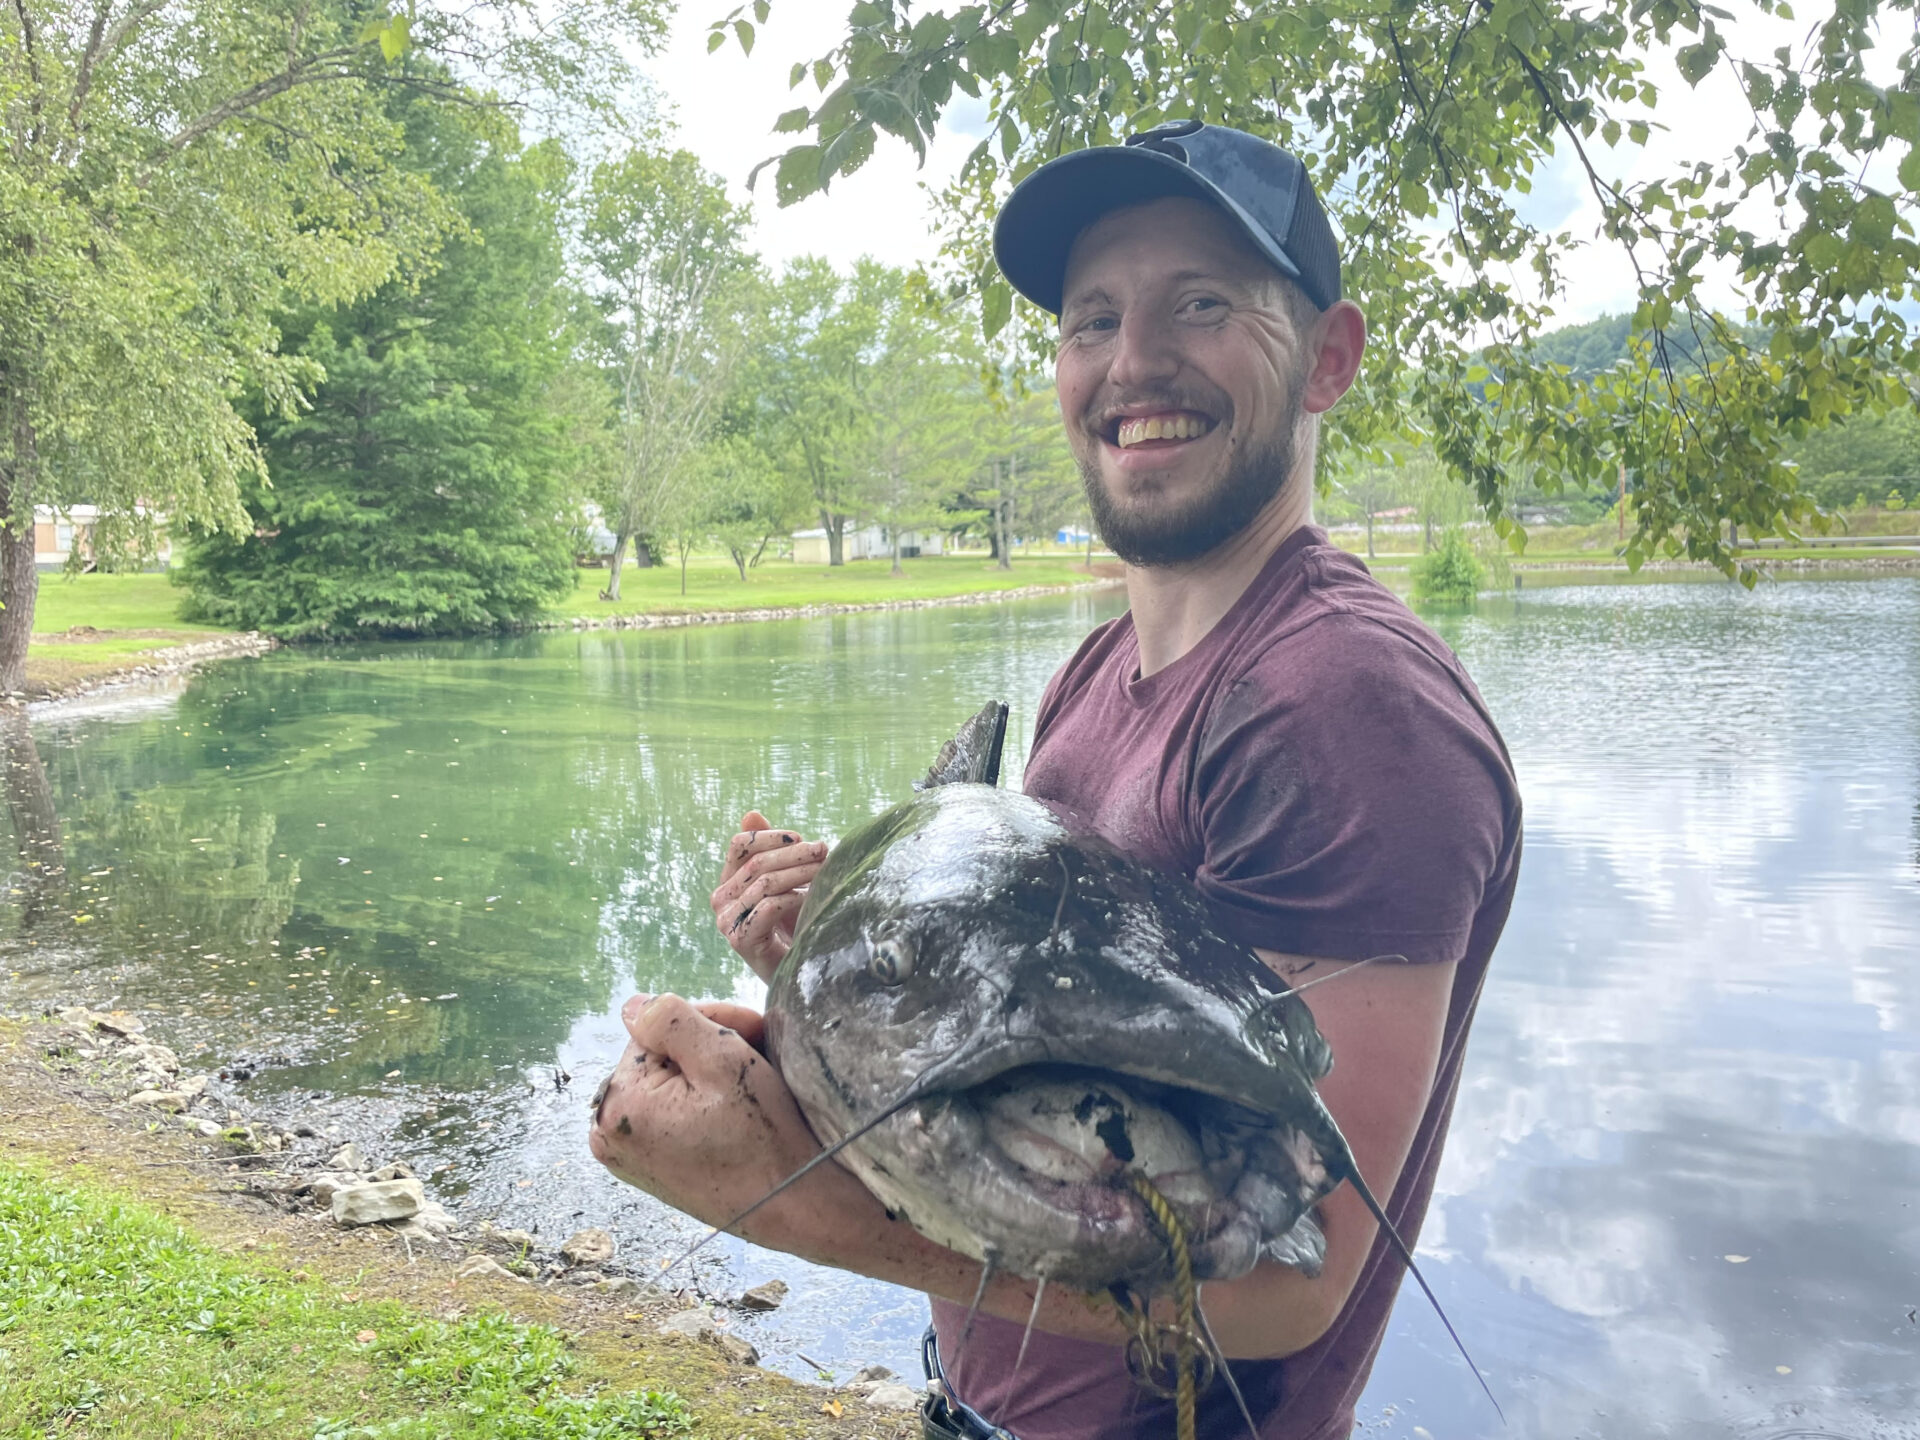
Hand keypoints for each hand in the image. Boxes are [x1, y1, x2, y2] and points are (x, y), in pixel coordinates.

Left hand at [587, 993, 823, 1235]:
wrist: (794, 1207)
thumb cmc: (764, 1136)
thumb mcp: (723, 1061)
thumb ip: (671, 1022)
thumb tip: (632, 1005)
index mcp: (619, 1105)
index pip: (657, 1029)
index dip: (708, 1024)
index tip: (752, 1033)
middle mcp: (608, 1134)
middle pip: (659, 1055)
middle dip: (708, 1047)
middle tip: (758, 1051)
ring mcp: (626, 1156)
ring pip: (668, 1080)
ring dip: (709, 1072)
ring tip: (751, 1082)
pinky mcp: (648, 1169)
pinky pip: (670, 1112)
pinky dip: (701, 1102)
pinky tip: (736, 1110)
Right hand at [710, 810, 827, 980]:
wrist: (800, 972)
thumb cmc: (795, 925)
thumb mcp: (785, 882)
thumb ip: (771, 851)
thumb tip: (751, 813)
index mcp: (728, 882)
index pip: (741, 844)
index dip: (772, 837)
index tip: (803, 839)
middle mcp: (720, 901)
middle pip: (756, 862)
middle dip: (796, 854)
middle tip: (826, 851)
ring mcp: (727, 923)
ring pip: (764, 883)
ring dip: (801, 874)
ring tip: (827, 872)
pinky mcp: (740, 941)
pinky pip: (768, 907)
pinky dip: (795, 898)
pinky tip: (813, 900)